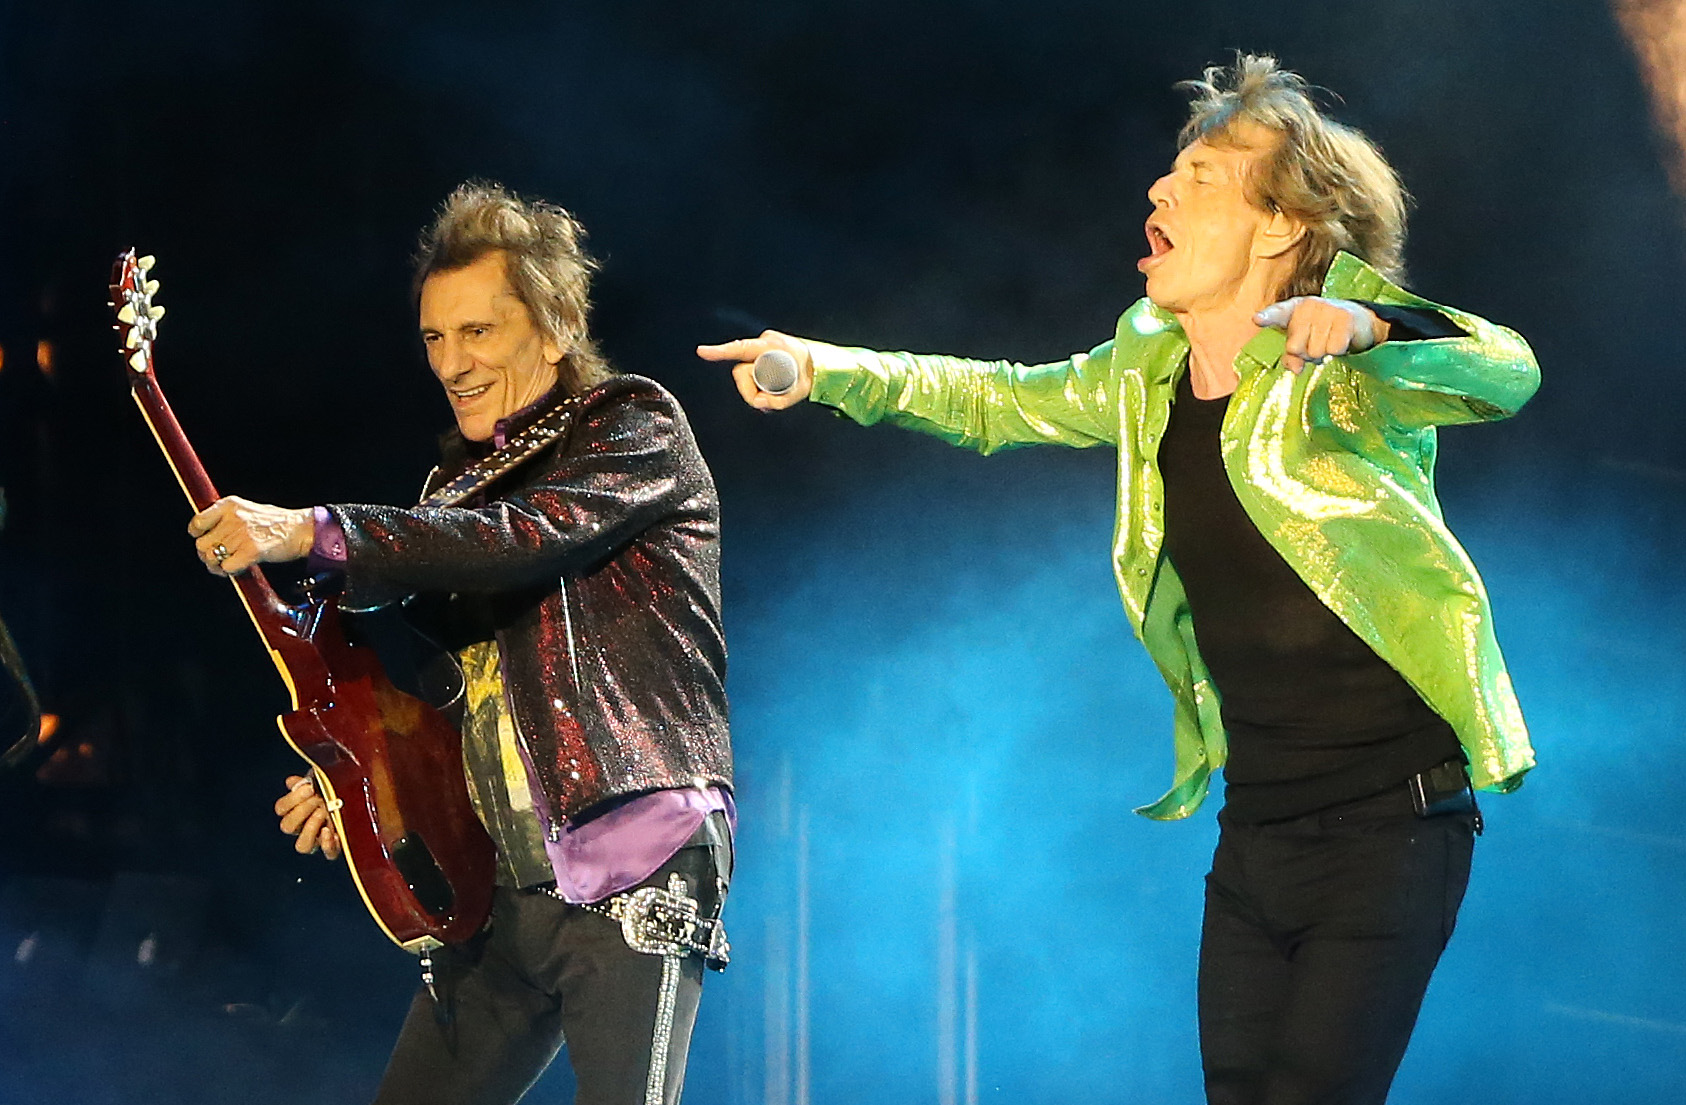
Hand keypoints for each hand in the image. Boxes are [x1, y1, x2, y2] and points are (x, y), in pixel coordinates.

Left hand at [187, 496, 314, 575]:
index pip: (197, 523)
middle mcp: (233, 519)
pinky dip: (230, 571)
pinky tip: (238, 569)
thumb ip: (228, 518)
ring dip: (216, 566)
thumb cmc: (279, 522)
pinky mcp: (251, 552)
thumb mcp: (249, 510)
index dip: (198, 535)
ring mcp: (241, 535)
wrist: (302, 529)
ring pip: (212, 557)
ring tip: (225, 566)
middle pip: (202, 544)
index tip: (204, 540)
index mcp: (229, 505)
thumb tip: (208, 532)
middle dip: (207, 554)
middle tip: (217, 558)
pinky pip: (227, 567)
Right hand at [275, 774, 340, 859]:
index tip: (310, 788)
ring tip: (323, 813)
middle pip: (287, 826)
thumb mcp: (321, 782)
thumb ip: (306, 781)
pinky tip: (332, 832)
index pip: (281, 808)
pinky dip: (329, 844)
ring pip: (302, 846)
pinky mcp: (334, 847)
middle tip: (318, 800)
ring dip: (310, 828)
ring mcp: (317, 840)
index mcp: (295, 811)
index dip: (292, 799)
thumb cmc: (334, 791)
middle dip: (302, 811)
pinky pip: (329, 854)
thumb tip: (292, 782)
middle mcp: (302, 828)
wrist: (354, 800)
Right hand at [696, 330, 814, 409]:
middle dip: (749, 389)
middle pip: (742, 372)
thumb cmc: (810, 377)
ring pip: (746, 372)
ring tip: (774, 392)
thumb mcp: (796, 394)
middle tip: (765, 401)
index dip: (720, 352)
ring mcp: (765, 343)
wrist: (823, 365)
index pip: (741, 349)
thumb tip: (758, 403)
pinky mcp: (765, 347)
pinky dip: (757, 381)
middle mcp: (766, 341)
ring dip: (755, 385)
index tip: (702, 352)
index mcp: (772, 347)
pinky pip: (752, 367)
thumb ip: (776, 402)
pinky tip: (769, 388)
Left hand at [1253, 296, 1390, 373]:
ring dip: (1324, 353)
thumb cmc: (1323, 333)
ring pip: (1316, 351)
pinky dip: (1338, 351)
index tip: (1256, 319)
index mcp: (1293, 309)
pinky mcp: (1345, 318)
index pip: (1277, 313)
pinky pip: (1334, 349)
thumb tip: (1296, 369)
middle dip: (1306, 354)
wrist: (1358, 322)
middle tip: (1317, 344)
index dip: (1267, 317)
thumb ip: (1292, 356)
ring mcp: (1327, 309)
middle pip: (1296, 347)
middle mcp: (1308, 306)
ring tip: (1330, 341)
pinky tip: (1342, 339)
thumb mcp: (1303, 343)